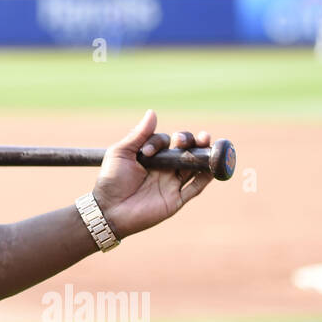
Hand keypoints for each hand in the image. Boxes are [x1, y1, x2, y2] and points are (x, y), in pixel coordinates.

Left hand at [92, 109, 212, 238]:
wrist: (109, 209)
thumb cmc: (111, 180)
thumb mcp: (121, 153)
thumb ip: (139, 134)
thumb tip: (152, 112)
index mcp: (152, 157)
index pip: (166, 141)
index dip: (160, 142)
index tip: (146, 153)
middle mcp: (164, 169)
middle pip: (186, 150)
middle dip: (191, 140)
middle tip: (188, 140)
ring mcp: (171, 184)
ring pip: (194, 167)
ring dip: (204, 154)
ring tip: (208, 142)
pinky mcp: (176, 200)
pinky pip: (196, 188)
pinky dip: (206, 177)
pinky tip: (212, 166)